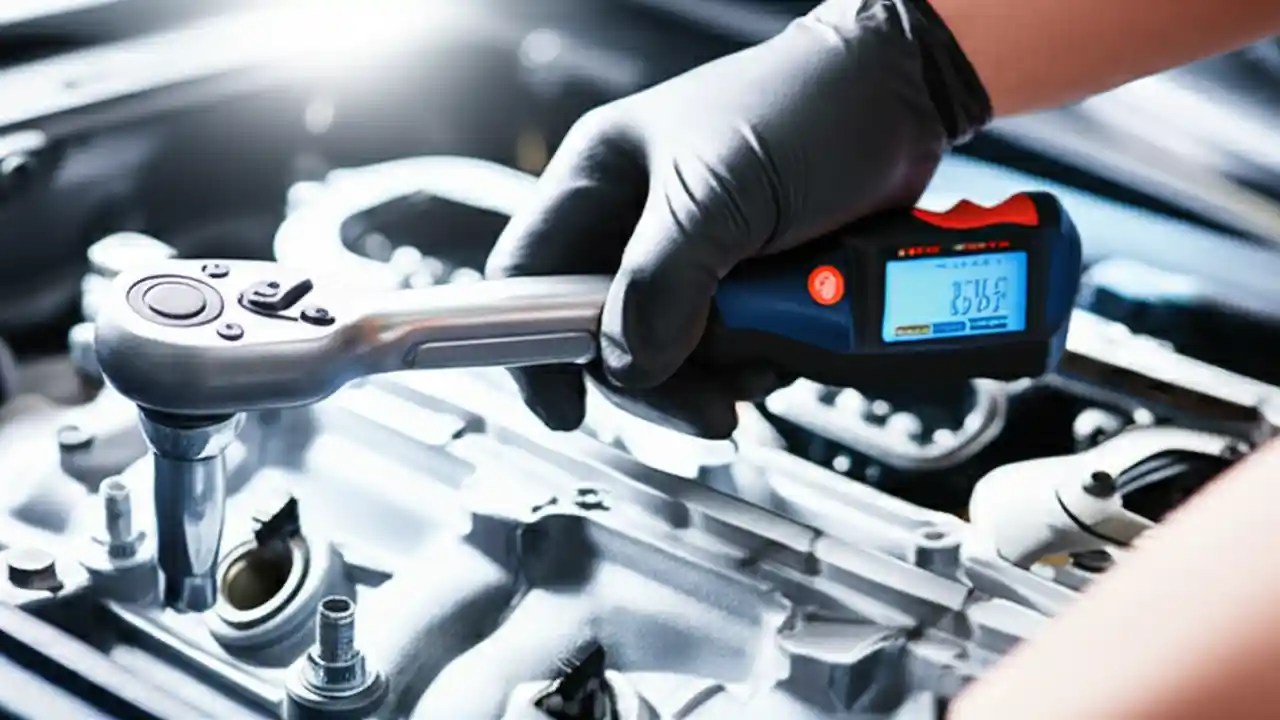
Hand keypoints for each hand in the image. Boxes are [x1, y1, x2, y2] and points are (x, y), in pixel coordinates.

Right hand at [486, 0, 989, 437]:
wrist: (904, 101)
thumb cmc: (809, 104)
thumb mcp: (721, 191)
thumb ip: (665, 280)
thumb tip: (630, 362)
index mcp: (602, 179)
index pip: (530, 275)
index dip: (533, 343)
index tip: (565, 405)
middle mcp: (638, 222)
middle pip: (605, 334)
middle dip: (655, 378)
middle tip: (706, 404)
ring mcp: (693, 255)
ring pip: (671, 351)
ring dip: (716, 374)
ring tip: (766, 358)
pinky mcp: (743, 281)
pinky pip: (727, 349)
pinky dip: (755, 362)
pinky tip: (784, 348)